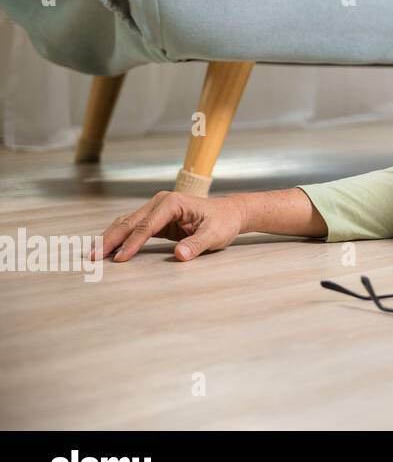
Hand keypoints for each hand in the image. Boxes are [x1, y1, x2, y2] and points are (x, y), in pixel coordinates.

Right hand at [93, 191, 244, 262]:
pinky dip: (118, 238)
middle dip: (110, 240)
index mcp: (173, 202)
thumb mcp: (215, 235)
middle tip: (93, 258)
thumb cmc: (224, 222)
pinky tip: (108, 250)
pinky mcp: (155, 219)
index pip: (147, 226)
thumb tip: (180, 255)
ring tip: (93, 255)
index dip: (132, 243)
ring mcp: (156, 209)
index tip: (119, 260)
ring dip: (109, 239)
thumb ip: (197, 244)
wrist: (230, 214)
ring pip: (126, 223)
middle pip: (129, 222)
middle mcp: (160, 202)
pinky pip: (132, 228)